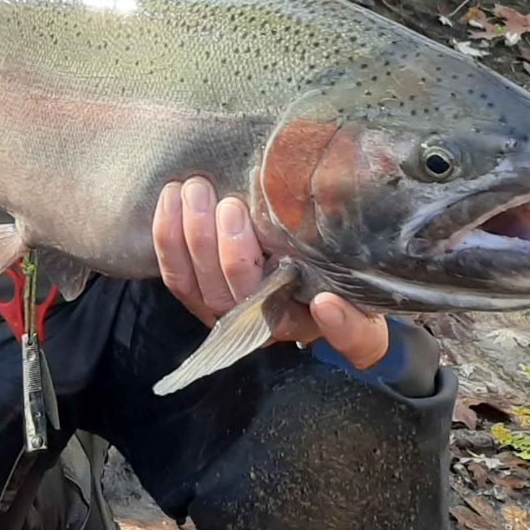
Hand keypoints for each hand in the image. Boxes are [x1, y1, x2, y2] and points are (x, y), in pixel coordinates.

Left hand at [152, 176, 392, 369]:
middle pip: (243, 301)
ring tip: (196, 190)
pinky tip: (172, 197)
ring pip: (200, 286)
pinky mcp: (195, 291)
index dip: (336, 327)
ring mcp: (225, 308)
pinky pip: (174, 273)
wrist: (294, 260)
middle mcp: (266, 324)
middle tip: (231, 205)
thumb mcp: (361, 283)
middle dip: (232, 254)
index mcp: (317, 321)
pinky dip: (168, 236)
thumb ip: (358, 307)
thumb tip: (328, 306)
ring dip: (192, 237)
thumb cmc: (333, 268)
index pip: (340, 338)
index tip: (327, 302)